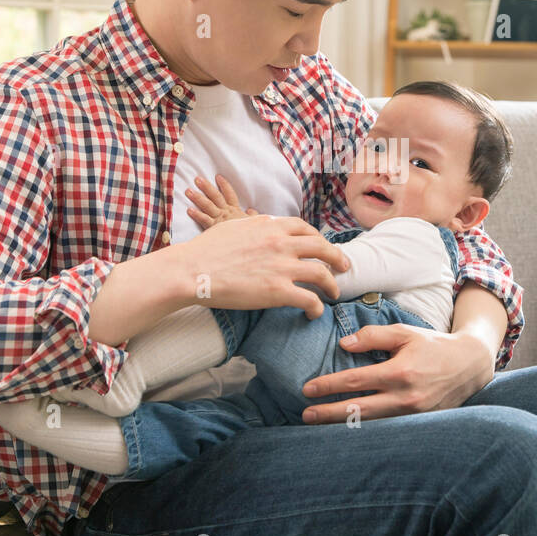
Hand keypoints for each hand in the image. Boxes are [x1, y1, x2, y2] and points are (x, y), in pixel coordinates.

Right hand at [170, 214, 350, 319]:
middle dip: (337, 258)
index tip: (322, 248)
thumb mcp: (234, 225)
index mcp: (271, 226)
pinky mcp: (277, 292)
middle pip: (323, 248)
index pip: (306, 229)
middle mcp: (282, 243)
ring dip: (332, 285)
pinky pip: (310, 299)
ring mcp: (282, 267)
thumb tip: (263, 222)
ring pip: (322, 274)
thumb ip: (255, 223)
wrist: (192, 270)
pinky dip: (317, 307)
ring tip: (334, 293)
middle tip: (343, 268)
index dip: (319, 239)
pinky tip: (314, 313)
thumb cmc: (206, 249)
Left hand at [185, 174, 259, 228]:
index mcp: (235, 210)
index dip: (224, 185)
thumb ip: (252, 215)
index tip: (218, 177)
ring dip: (198, 198)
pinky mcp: (214, 228)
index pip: (230, 194)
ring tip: (188, 191)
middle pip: (216, 196)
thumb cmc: (250, 234)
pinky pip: (204, 220)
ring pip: (208, 206)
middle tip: (197, 179)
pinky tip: (189, 210)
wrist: (249, 242)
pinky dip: (197, 215)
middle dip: (206, 187)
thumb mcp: (253, 223)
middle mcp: (226, 212)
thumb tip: (251, 210)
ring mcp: (219, 220)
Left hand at [297, 325, 494, 422]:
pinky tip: (347, 429)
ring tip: (319, 425)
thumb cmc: (434, 346)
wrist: (470, 366)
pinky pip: (386, 429)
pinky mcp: (419, 424)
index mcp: (400, 372)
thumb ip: (373, 336)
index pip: (355, 381)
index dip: (329, 385)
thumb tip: (344, 344)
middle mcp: (405, 398)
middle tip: (305, 414)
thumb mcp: (405, 333)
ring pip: (370, 424)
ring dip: (342, 425)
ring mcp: (413, 415)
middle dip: (328, 414)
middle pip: (358, 410)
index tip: (307, 389)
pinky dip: (365, 430)